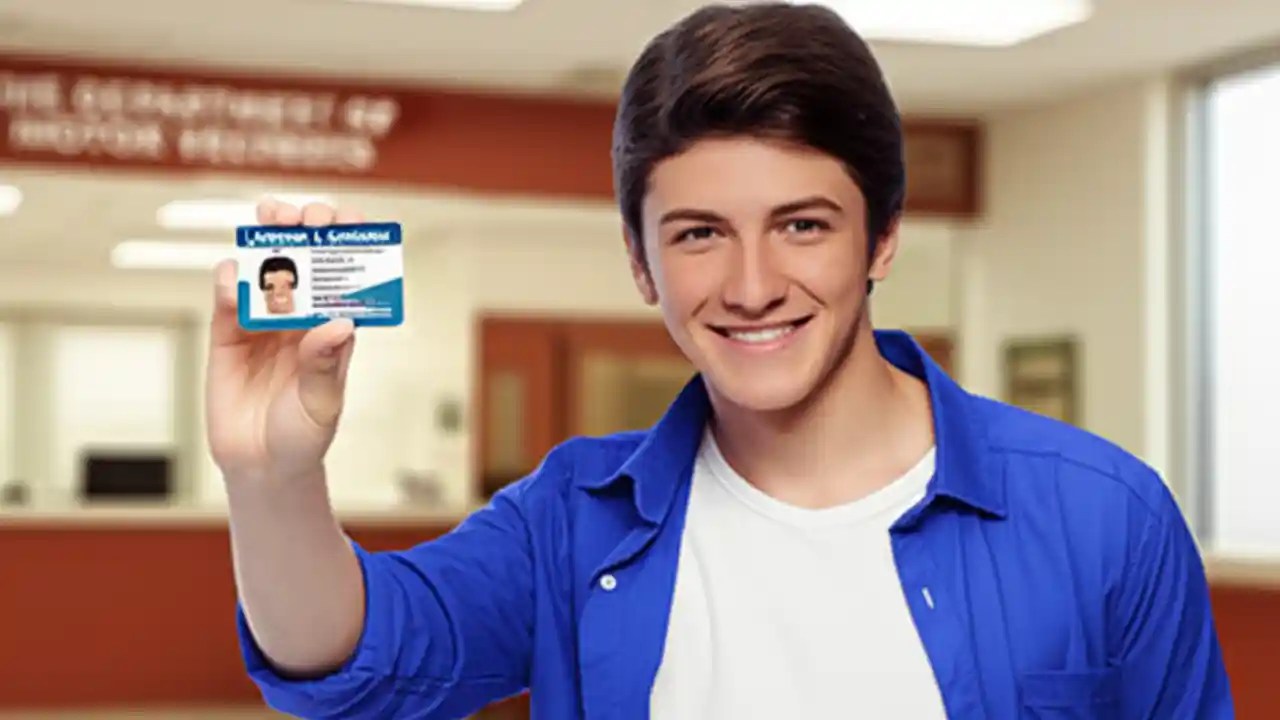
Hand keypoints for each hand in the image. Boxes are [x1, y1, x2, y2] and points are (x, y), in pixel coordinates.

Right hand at [205, 200, 361, 482]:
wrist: (261, 466)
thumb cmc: (303, 435)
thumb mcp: (322, 403)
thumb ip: (324, 365)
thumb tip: (339, 324)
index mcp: (333, 330)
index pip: (343, 279)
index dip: (347, 246)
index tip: (349, 221)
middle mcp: (299, 320)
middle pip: (305, 264)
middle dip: (306, 232)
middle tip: (304, 215)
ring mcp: (263, 325)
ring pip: (265, 272)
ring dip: (268, 241)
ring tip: (270, 217)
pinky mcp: (228, 336)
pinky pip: (228, 301)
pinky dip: (229, 282)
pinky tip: (234, 271)